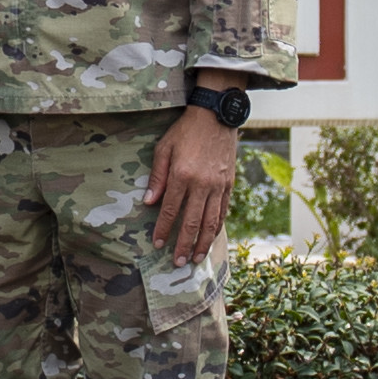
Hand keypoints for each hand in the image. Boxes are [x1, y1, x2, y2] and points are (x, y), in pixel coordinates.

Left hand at [149, 84, 244, 266]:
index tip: (158, 245)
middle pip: (192, 222)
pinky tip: (210, 238)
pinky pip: (222, 211)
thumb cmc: (185, 131)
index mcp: (182, 175)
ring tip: (195, 258)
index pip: (170, 210)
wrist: (216, 116)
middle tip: (177, 262)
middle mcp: (202, 184)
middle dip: (183, 244)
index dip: (164, 229)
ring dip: (203, 243)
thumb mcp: (163, 148)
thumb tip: (148, 203)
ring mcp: (218, 186)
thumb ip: (156, 177)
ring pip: (211, 222)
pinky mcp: (228, 184)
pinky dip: (217, 228)